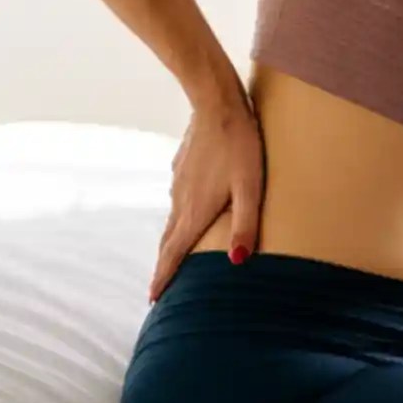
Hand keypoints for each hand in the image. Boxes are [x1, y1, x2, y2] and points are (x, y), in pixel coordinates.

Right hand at [149, 95, 264, 301]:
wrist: (216, 103)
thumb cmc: (240, 146)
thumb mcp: (250, 187)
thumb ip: (246, 224)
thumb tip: (237, 261)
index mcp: (195, 211)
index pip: (173, 253)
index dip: (163, 277)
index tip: (152, 299)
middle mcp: (181, 200)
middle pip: (168, 240)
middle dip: (164, 265)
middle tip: (159, 287)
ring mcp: (178, 181)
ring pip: (173, 218)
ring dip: (172, 240)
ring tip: (175, 254)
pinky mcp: (182, 165)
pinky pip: (178, 198)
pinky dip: (180, 214)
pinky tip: (189, 210)